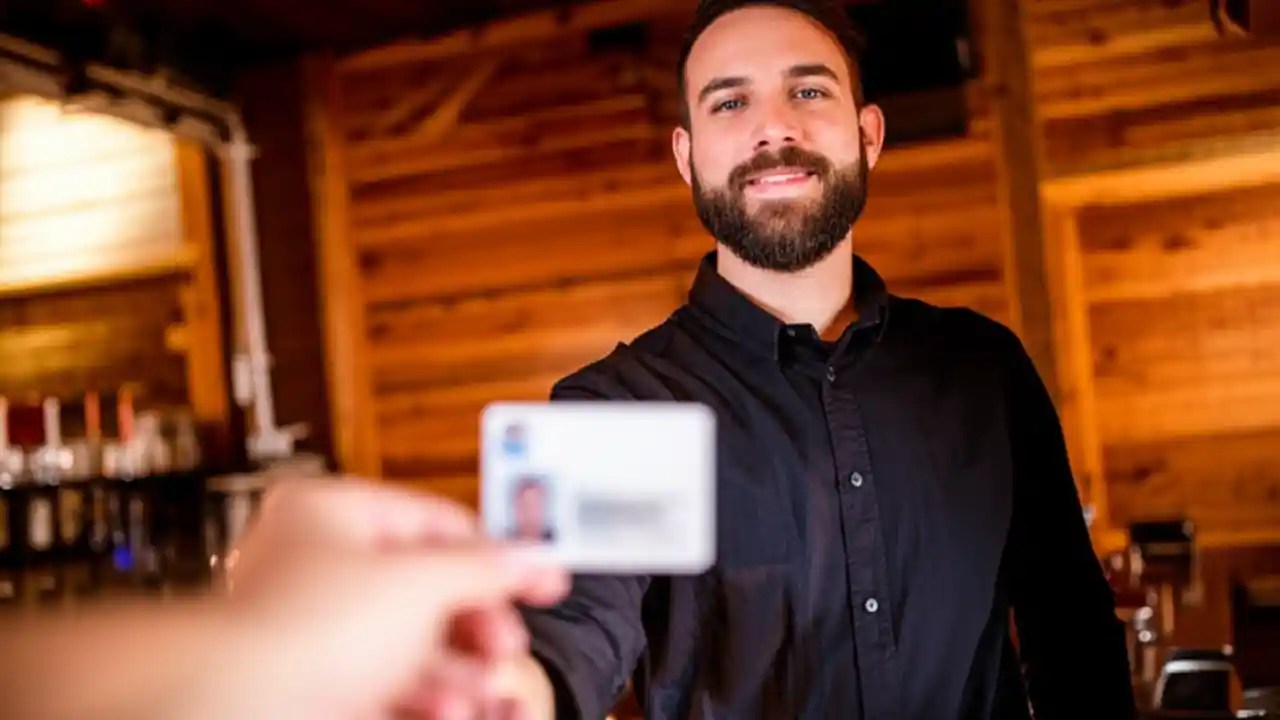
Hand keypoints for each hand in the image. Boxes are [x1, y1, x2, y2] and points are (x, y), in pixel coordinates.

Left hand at [223, 477, 567, 719]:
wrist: (232, 711)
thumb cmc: (302, 631)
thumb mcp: (419, 583)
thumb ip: (484, 566)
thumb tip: (530, 556)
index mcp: (333, 514)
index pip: (435, 520)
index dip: (494, 551)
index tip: (540, 577)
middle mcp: (320, 565)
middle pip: (427, 588)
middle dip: (476, 625)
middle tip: (508, 644)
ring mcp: (316, 630)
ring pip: (410, 644)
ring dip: (458, 670)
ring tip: (483, 692)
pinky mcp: (315, 685)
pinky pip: (386, 683)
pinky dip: (425, 695)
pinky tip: (452, 709)